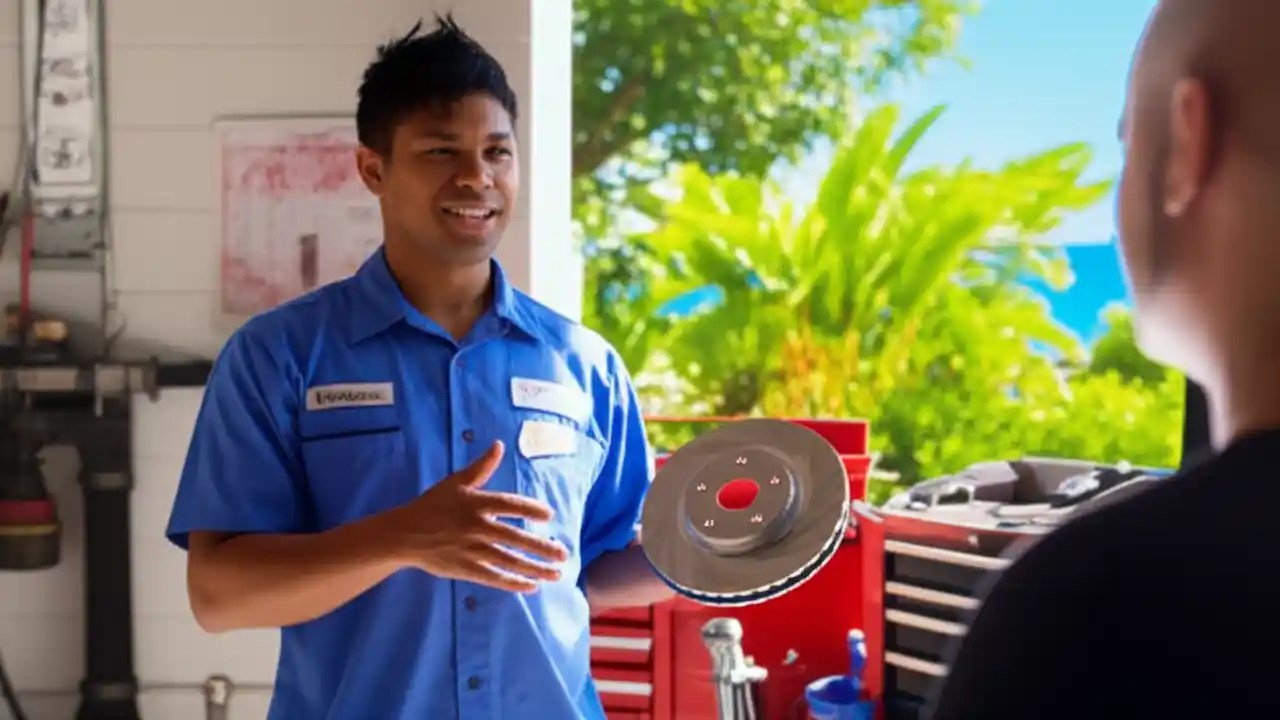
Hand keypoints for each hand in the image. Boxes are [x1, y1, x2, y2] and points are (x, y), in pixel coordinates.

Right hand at [383, 441, 568, 592]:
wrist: (404, 534)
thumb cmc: (433, 505)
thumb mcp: (456, 482)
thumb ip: (481, 467)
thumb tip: (499, 445)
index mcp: (476, 503)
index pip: (509, 505)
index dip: (530, 509)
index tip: (549, 515)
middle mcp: (476, 527)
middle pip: (515, 538)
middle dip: (541, 547)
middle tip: (563, 553)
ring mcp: (471, 550)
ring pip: (508, 561)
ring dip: (534, 569)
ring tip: (556, 574)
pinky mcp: (465, 569)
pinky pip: (493, 577)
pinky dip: (512, 583)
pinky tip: (531, 587)